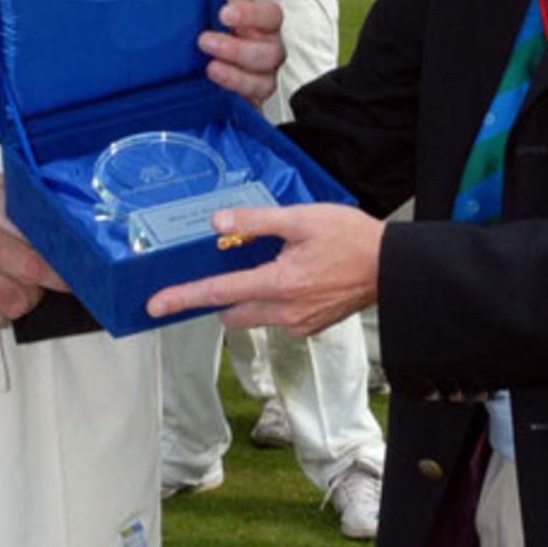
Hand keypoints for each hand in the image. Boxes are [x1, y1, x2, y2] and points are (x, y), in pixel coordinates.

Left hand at [146, 201, 382, 335]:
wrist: (392, 267)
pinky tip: (295, 278)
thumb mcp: (302, 218)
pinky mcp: (311, 327)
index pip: (218, 293)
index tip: (155, 305)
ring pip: (254, 316)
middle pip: (231, 312)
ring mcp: (298, 323)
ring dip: (250, 298)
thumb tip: (218, 223)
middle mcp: (285, 311)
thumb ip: (257, 222)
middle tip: (227, 270)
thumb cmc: (351, 238)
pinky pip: (278, 318)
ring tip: (271, 268)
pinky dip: (274, 302)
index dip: (183, 297)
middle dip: (221, 297)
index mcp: (279, 284)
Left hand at [199, 0, 283, 104]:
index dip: (251, 15)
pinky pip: (250, 106)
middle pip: (270, 54)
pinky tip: (215, 92)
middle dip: (237, 49)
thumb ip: (211, 4)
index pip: (271, 16)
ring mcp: (263, 78)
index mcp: (266, 26)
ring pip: (263, 83)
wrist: (210, 53)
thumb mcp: (215, 11)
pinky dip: (234, 99)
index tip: (223, 14)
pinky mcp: (251, 100)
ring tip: (210, 69)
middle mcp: (269, 52)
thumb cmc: (215, 30)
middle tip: (206, 41)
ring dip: (235, 77)